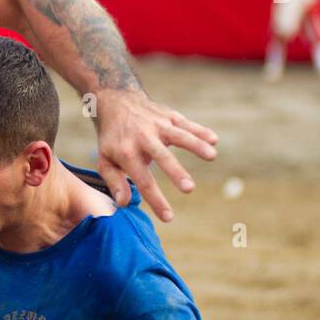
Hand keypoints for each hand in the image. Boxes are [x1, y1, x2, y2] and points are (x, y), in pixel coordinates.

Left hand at [92, 88, 217, 222]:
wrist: (115, 102)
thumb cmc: (112, 139)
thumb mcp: (105, 160)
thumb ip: (115, 181)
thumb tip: (123, 203)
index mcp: (126, 153)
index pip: (143, 181)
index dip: (156, 199)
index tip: (169, 217)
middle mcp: (143, 138)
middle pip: (161, 157)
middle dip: (176, 172)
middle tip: (189, 189)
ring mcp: (157, 125)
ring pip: (179, 135)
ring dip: (195, 145)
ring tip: (212, 155)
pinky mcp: (169, 116)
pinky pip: (186, 123)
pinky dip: (200, 130)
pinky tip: (214, 139)